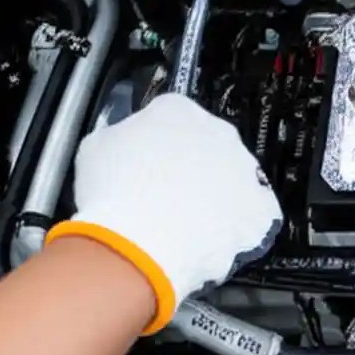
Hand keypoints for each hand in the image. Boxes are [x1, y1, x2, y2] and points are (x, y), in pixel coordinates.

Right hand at [46, 95, 281, 334]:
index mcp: (177, 110)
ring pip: (233, 180)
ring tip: (189, 224)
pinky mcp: (259, 208)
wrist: (140, 244)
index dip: (159, 144)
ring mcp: (244, 170)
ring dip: (216, 197)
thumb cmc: (112, 196)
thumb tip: (123, 143)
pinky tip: (214, 239)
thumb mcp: (95, 150)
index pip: (173, 117)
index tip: (150, 163)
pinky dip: (238, 227)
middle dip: (193, 169)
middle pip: (208, 147)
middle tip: (169, 195)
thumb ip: (118, 137)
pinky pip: (254, 216)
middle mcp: (218, 132)